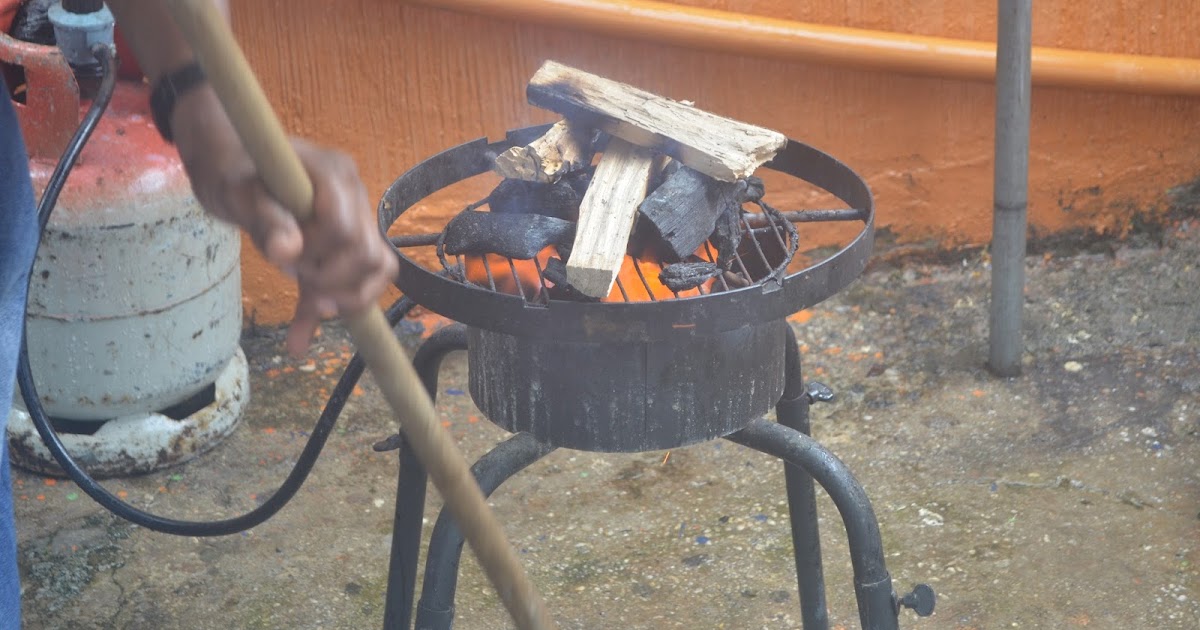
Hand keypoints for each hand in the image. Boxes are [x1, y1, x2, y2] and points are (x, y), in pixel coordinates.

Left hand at [171, 87, 397, 356]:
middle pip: (371, 255)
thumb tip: (287, 253)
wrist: (231, 163)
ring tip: (307, 309)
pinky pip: (357, 277)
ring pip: (376, 269)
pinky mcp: (345, 238)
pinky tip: (299, 337)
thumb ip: (266, 220)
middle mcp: (355, 195)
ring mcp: (356, 216)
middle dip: (333, 280)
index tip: (285, 261)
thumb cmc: (231, 168)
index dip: (320, 258)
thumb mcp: (238, 193)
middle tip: (293, 276)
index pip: (347, 232)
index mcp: (334, 175)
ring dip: (343, 297)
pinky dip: (331, 306)